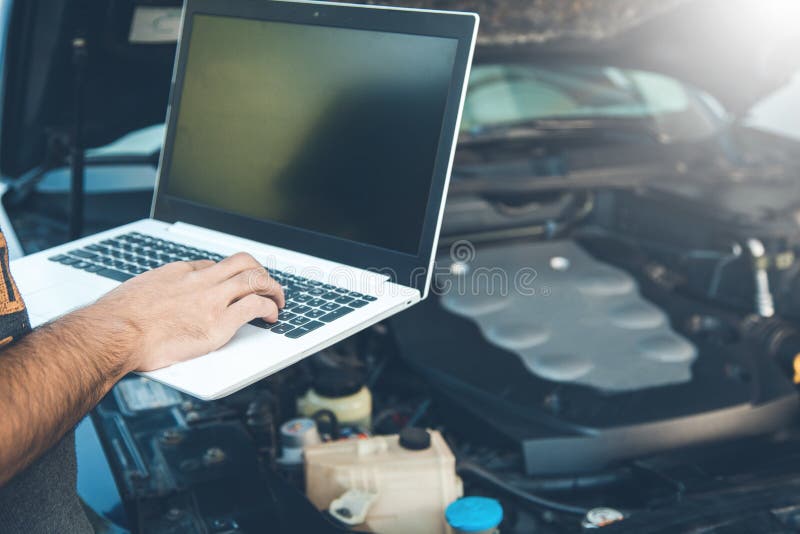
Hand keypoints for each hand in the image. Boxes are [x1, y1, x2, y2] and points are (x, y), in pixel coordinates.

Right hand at [87, 252, 284, 371]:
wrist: (113, 333)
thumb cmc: (116, 321)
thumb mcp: (136, 293)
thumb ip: (155, 293)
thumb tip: (153, 304)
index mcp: (178, 272)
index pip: (213, 265)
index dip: (228, 276)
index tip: (232, 286)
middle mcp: (199, 281)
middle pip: (243, 263)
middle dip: (260, 272)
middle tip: (267, 287)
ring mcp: (211, 300)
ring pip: (256, 279)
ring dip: (273, 288)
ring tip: (278, 301)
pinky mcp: (219, 323)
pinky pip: (255, 306)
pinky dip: (269, 308)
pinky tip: (270, 317)